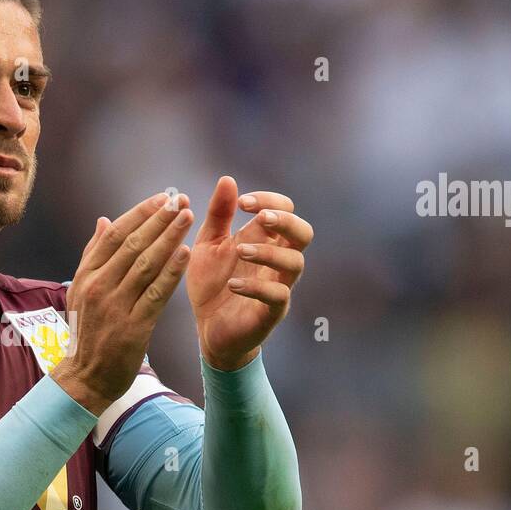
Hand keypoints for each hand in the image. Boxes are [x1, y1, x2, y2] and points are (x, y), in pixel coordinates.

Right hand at [51, 192, 193, 413]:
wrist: (86, 376)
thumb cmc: (88, 332)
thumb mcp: (80, 291)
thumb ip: (92, 255)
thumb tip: (103, 221)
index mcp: (86, 275)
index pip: (114, 235)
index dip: (140, 213)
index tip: (162, 197)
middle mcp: (99, 287)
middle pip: (132, 245)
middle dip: (159, 220)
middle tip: (181, 201)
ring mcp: (115, 306)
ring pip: (146, 264)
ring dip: (169, 238)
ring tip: (188, 218)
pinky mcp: (134, 326)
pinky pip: (156, 293)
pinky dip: (171, 271)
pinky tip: (186, 253)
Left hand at [185, 177, 312, 370]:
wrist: (206, 329)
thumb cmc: (212, 284)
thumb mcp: (209, 244)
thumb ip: (219, 215)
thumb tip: (227, 180)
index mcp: (265, 239)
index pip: (285, 209)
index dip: (269, 200)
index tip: (242, 202)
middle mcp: (277, 261)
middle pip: (304, 233)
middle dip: (286, 221)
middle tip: (260, 219)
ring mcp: (278, 286)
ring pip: (295, 263)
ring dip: (268, 252)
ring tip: (239, 252)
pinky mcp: (271, 313)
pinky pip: (278, 297)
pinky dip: (256, 287)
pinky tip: (232, 284)